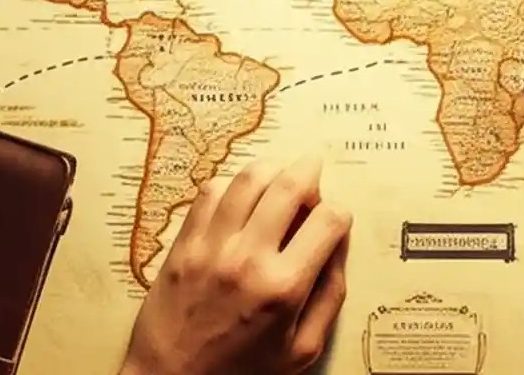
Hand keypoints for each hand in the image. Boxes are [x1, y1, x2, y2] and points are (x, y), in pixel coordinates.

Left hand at [120, 156, 351, 374]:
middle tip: (313, 171)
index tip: (333, 221)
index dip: (339, 214)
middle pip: (289, 185)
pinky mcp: (183, 244)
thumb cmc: (240, 371)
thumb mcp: (302, 348)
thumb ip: (330, 296)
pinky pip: (209, 192)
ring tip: (278, 177)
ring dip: (271, 169)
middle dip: (310, 171)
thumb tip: (339, 247)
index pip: (328, 220)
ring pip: (248, 178)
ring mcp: (212, 247)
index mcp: (284, 287)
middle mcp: (249, 259)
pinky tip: (239, 198)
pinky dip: (230, 184)